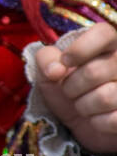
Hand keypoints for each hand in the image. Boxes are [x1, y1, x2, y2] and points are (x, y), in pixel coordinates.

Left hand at [34, 21, 116, 154]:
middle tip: (69, 91)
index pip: (103, 33)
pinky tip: (97, 118)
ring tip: (83, 104)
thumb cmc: (67, 87)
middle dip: (71, 87)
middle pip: (94, 72)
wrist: (82, 122)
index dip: (80, 48)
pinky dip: (97, 122)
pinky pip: (113, 119)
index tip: (65, 61)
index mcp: (108, 44)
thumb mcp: (49, 70)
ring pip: (104, 98)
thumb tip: (56, 69)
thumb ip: (45, 59)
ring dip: (83, 106)